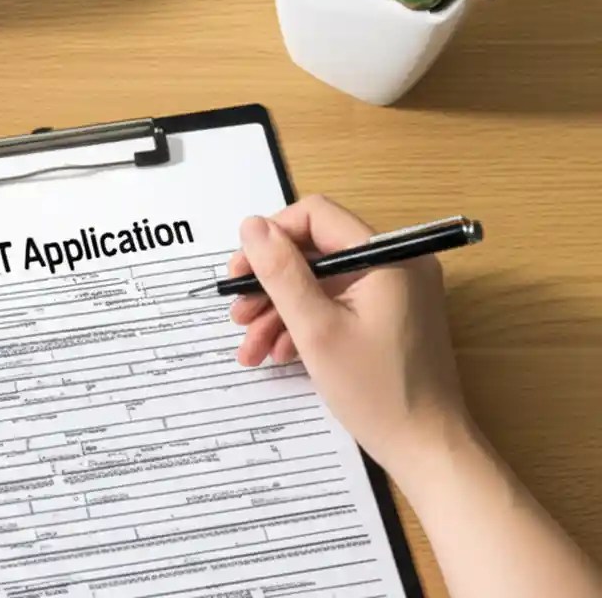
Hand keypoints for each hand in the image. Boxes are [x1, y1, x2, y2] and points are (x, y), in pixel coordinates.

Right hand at [226, 196, 469, 474]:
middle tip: (237, 314)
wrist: (426, 447)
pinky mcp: (390, 316)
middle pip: (315, 252)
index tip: (240, 274)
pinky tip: (279, 353)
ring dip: (280, 310)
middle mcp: (396, 263)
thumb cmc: (376, 390)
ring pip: (321, 283)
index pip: (316, 216)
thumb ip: (281, 273)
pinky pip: (337, 305)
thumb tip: (250, 226)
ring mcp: (395, 291)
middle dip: (270, 283)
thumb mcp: (316, 329)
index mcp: (387, 256)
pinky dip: (305, 324)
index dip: (271, 239)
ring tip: (251, 346)